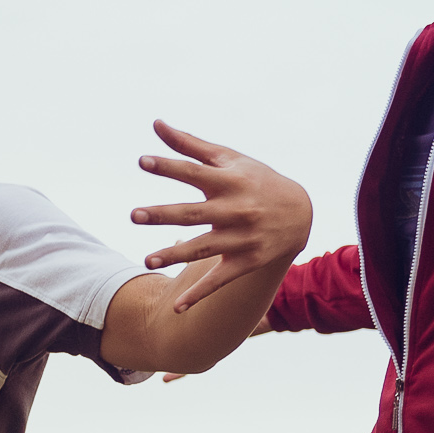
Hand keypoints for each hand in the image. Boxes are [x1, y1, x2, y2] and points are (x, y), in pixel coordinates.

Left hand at [128, 122, 312, 309]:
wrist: (300, 213)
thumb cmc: (255, 180)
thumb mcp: (229, 159)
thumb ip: (190, 145)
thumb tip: (155, 124)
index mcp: (229, 181)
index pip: (194, 173)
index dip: (169, 166)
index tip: (142, 161)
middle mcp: (236, 210)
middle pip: (194, 213)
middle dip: (163, 215)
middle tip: (133, 215)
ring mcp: (241, 238)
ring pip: (203, 249)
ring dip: (175, 255)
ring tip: (147, 261)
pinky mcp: (246, 262)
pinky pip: (220, 280)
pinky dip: (199, 295)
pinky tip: (177, 308)